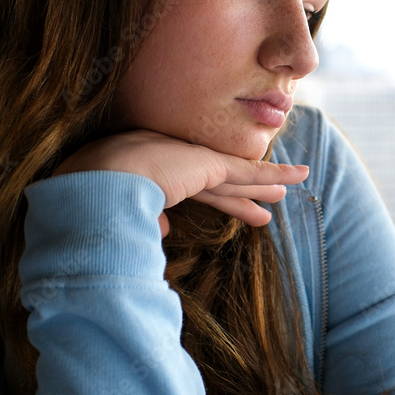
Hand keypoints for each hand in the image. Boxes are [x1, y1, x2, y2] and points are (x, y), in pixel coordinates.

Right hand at [51, 130, 307, 235]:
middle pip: (217, 182)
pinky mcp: (209, 165)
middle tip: (264, 202)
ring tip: (286, 192)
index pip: (189, 189)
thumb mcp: (119, 215)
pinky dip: (276, 174)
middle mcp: (173, 163)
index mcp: (150, 174)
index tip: (224, 205)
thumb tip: (164, 232)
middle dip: (241, 193)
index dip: (211, 198)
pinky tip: (298, 176)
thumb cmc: (96, 200)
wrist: (99, 178)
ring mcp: (192, 162)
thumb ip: (143, 220)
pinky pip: (250, 172)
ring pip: (238, 176)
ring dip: (264, 184)